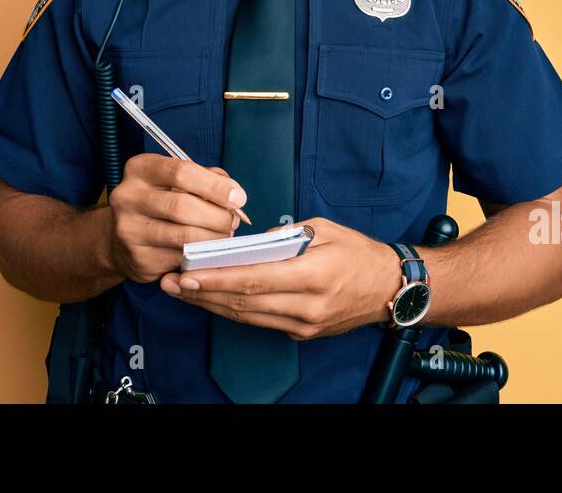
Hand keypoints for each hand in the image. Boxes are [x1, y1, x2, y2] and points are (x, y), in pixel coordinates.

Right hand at [108, 153, 246, 284]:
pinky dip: (200, 256)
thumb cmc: (161, 202)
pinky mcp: (138, 258)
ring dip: (213, 238)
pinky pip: (180, 258)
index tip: (238, 198)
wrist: (123, 238)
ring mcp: (129, 230)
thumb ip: (207, 180)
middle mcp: (127, 197)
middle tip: (233, 221)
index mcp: (140, 169)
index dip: (215, 186)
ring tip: (224, 235)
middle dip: (217, 216)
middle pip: (182, 206)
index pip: (181, 172)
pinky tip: (207, 251)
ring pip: (183, 236)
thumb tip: (234, 195)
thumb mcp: (178, 181)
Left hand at [158, 217, 400, 339]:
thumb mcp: (324, 229)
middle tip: (171, 283)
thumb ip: (285, 235)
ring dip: (211, 305)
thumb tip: (250, 241)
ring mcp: (304, 324)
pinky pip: (260, 322)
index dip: (215, 279)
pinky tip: (213, 301)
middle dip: (202, 294)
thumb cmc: (360, 253)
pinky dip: (234, 311)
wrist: (391, 288)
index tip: (186, 274)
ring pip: (247, 316)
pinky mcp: (303, 332)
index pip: (253, 279)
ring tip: (181, 293)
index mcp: (313, 275)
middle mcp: (307, 305)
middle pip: (244, 302)